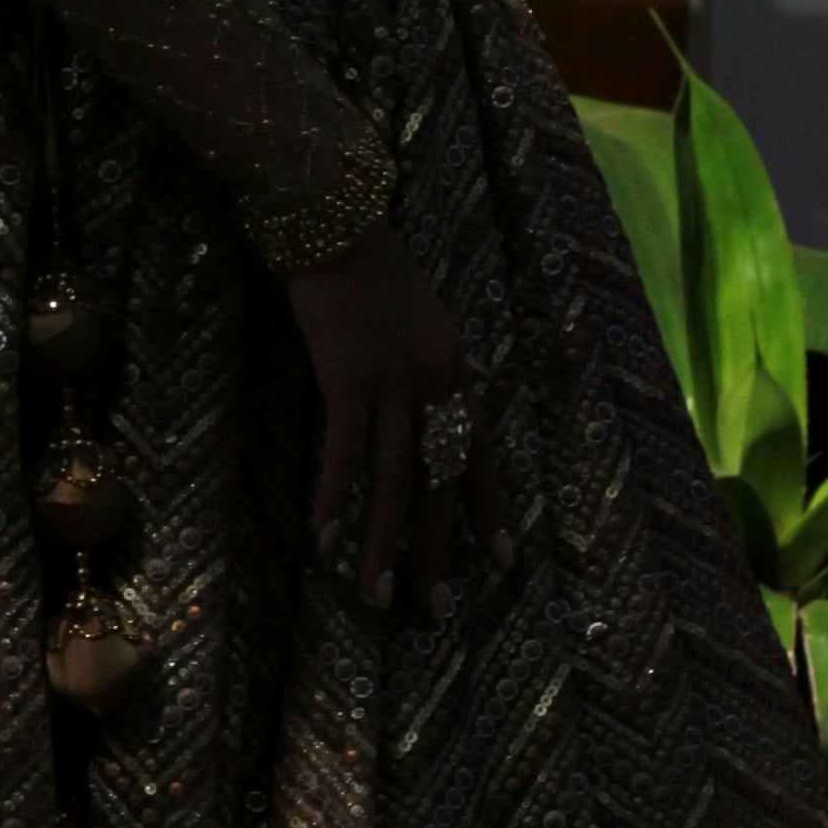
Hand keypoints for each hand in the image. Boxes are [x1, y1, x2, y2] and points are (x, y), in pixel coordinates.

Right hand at [287, 229, 513, 609]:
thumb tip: (416, 401)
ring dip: (388, 546)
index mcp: (454, 367)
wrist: (335, 217)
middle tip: (435, 610)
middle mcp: (434, 383)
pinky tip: (324, 542)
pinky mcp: (347, 379)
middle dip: (440, 550)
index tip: (503, 559)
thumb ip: (421, 359)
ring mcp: (393, 383)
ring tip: (379, 598)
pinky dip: (336, 500)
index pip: (480, 451)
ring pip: (398, 482)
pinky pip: (345, 454)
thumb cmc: (365, 259)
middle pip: (442, 482)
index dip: (490, 508)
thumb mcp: (413, 313)